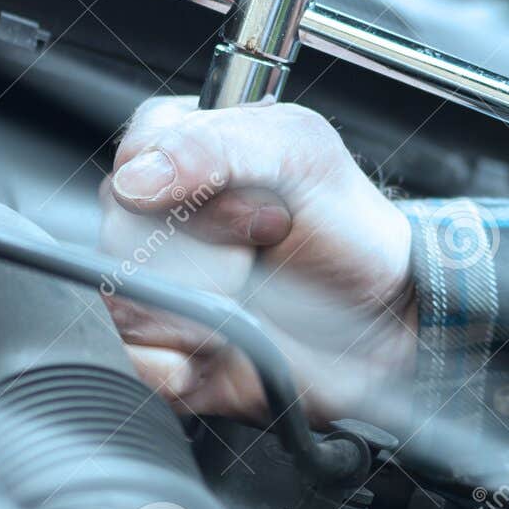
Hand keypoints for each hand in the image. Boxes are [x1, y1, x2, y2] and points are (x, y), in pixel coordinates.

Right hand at [98, 96, 416, 426]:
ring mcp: (158, 284)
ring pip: (125, 298)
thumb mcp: (301, 154)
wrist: (386, 318)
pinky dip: (182, 360)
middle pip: (122, 234)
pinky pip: (137, 362)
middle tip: (266, 246)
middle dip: (208, 251)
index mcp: (185, 155)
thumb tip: (136, 178)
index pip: (134, 162)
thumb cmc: (349, 227)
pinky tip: (228, 341)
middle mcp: (161, 220)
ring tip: (253, 292)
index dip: (195, 192)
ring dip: (203, 303)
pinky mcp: (166, 349)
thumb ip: (217, 147)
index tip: (262, 208)